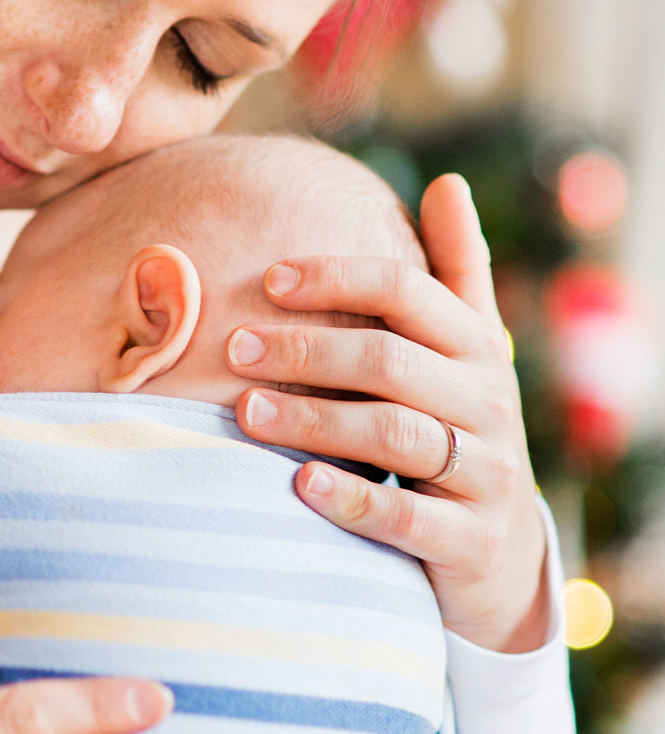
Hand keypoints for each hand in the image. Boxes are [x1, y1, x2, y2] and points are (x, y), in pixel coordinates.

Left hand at [226, 174, 548, 653]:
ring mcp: (485, 474)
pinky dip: (351, 498)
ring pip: (394, 435)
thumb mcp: (466, 348)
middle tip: (233, 348)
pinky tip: (298, 484)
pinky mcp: (470, 540)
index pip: (408, 292)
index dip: (338, 279)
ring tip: (245, 413)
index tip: (269, 278)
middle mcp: (488, 403)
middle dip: (307, 350)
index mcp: (478, 347)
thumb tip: (449, 181)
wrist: (500, 552)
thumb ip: (456, 268)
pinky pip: (406, 516)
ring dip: (313, 420)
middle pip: (390, 361)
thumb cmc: (460, 426)